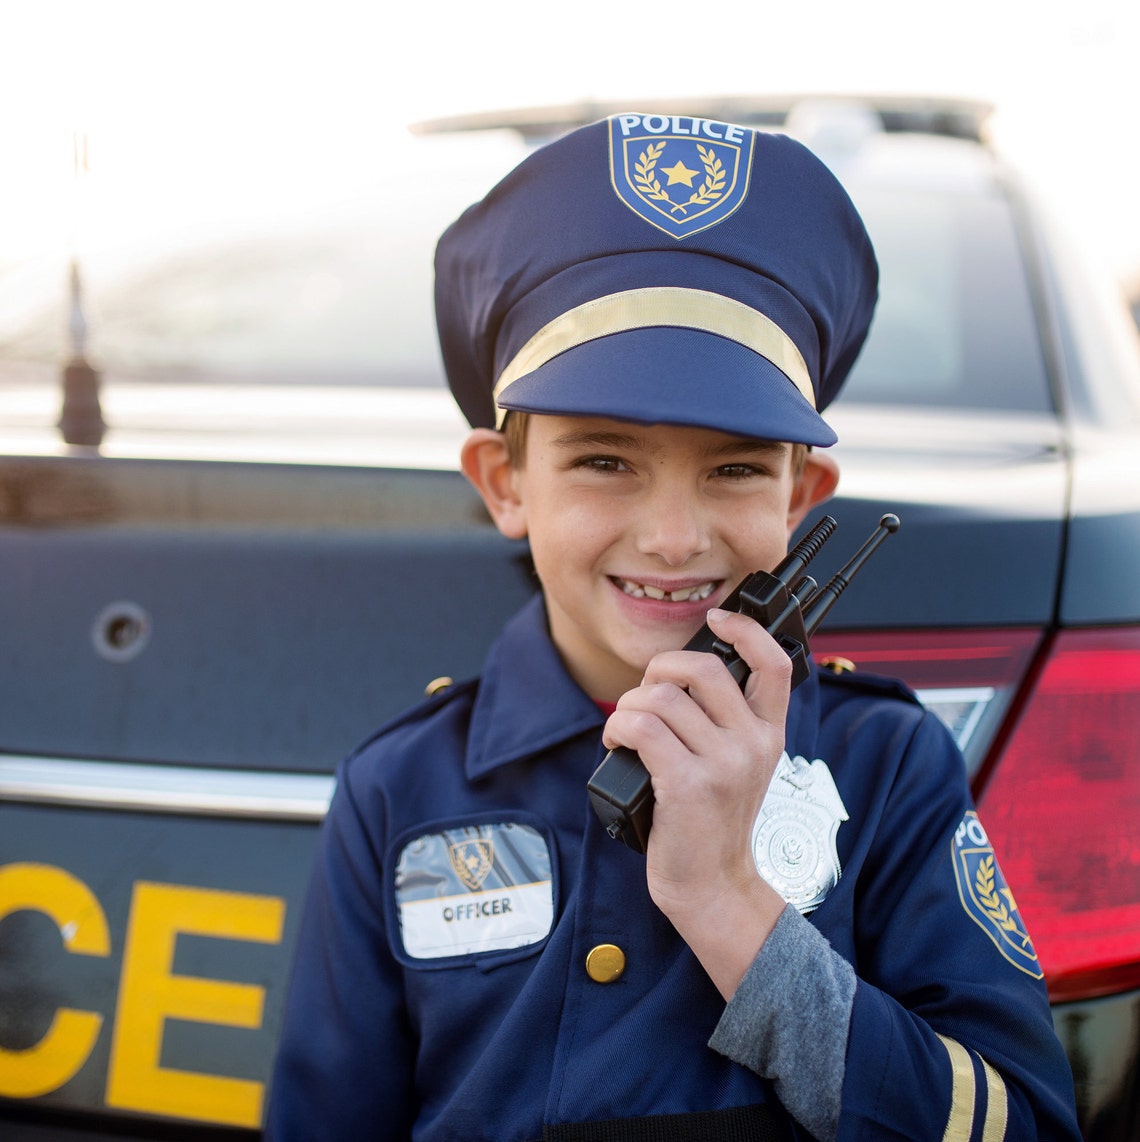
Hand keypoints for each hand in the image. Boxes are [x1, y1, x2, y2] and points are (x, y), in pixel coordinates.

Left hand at [601, 607, 790, 996]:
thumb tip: (679, 671)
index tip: (719, 617)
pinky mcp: (687, 784)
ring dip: (629, 706)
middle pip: (703, 668)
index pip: (776, 664)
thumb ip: (726, 721)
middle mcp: (753, 744)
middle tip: (646, 693)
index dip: (746, 630)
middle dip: (661, 668)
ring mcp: (724, 764)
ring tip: (626, 728)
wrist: (711, 885)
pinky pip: (641, 727)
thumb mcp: (738, 766)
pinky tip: (616, 742)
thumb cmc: (711, 821)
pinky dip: (618, 727)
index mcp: (769, 734)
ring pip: (661, 696)